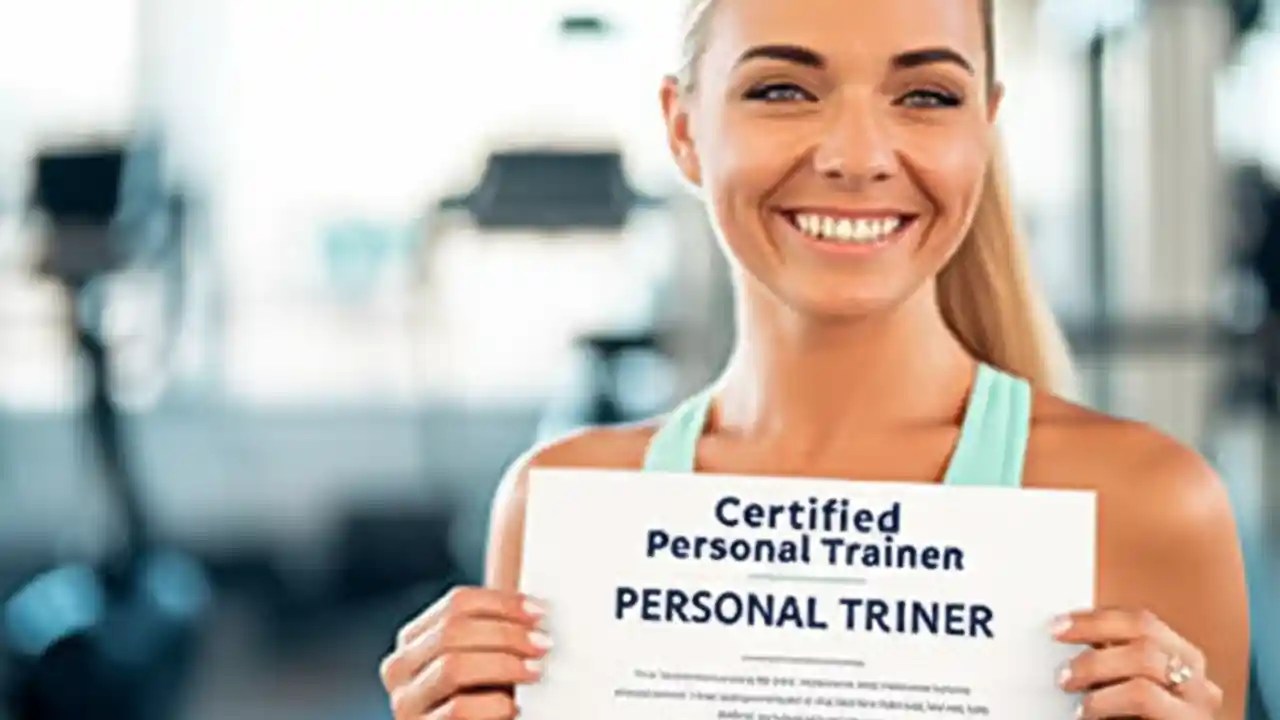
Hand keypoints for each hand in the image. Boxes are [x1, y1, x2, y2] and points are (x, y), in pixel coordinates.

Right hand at [379, 587, 551, 719]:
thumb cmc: (480, 701)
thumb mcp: (483, 661)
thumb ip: (494, 635)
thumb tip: (536, 610)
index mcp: (415, 639)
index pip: (457, 602)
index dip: (503, 603)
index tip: (539, 613)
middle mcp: (401, 668)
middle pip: (453, 631)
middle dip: (506, 633)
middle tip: (542, 644)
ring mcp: (406, 702)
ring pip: (453, 667)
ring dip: (504, 665)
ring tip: (534, 671)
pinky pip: (458, 709)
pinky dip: (493, 704)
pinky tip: (514, 706)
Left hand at [1053, 607, 1222, 718]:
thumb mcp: (1123, 689)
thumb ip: (1111, 665)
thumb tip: (1064, 635)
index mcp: (1182, 658)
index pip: (1141, 621)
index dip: (1096, 619)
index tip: (1056, 626)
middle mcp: (1196, 679)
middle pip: (1145, 638)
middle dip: (1093, 646)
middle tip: (1060, 670)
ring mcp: (1196, 706)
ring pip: (1145, 667)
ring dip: (1097, 672)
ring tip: (1070, 690)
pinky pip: (1145, 697)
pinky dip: (1107, 701)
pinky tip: (1085, 714)